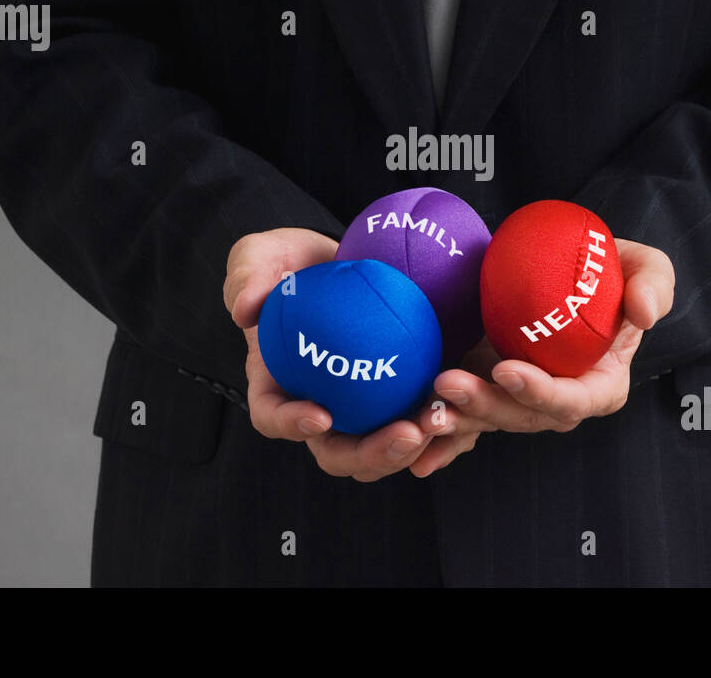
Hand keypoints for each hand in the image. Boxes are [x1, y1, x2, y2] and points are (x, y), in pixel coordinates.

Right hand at [224, 228, 456, 481]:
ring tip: (439, 422)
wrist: (338, 261)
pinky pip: (419, 419)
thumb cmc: (290, 262)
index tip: (320, 415)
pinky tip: (464, 404)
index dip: (291, 426)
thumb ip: (247, 277)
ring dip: (413, 447)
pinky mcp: (398, 396)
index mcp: (276, 385)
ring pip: (383, 449)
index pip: (272, 417)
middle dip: (372, 455)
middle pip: (338, 453)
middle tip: (405, 434)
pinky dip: (441, 420)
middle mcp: (319, 409)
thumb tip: (245, 308)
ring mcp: (361, 409)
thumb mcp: (258, 256)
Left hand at [410, 238, 673, 474]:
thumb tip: (644, 313)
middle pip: (522, 417)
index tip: (508, 369)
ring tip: (423, 410)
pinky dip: (441, 436)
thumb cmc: (608, 269)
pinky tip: (414, 441)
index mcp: (600, 385)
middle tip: (447, 382)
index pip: (573, 400)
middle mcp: (557, 403)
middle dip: (485, 407)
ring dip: (456, 421)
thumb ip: (653, 283)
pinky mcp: (489, 393)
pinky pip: (465, 420)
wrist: (560, 268)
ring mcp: (519, 402)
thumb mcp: (645, 265)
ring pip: (487, 421)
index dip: (541, 392)